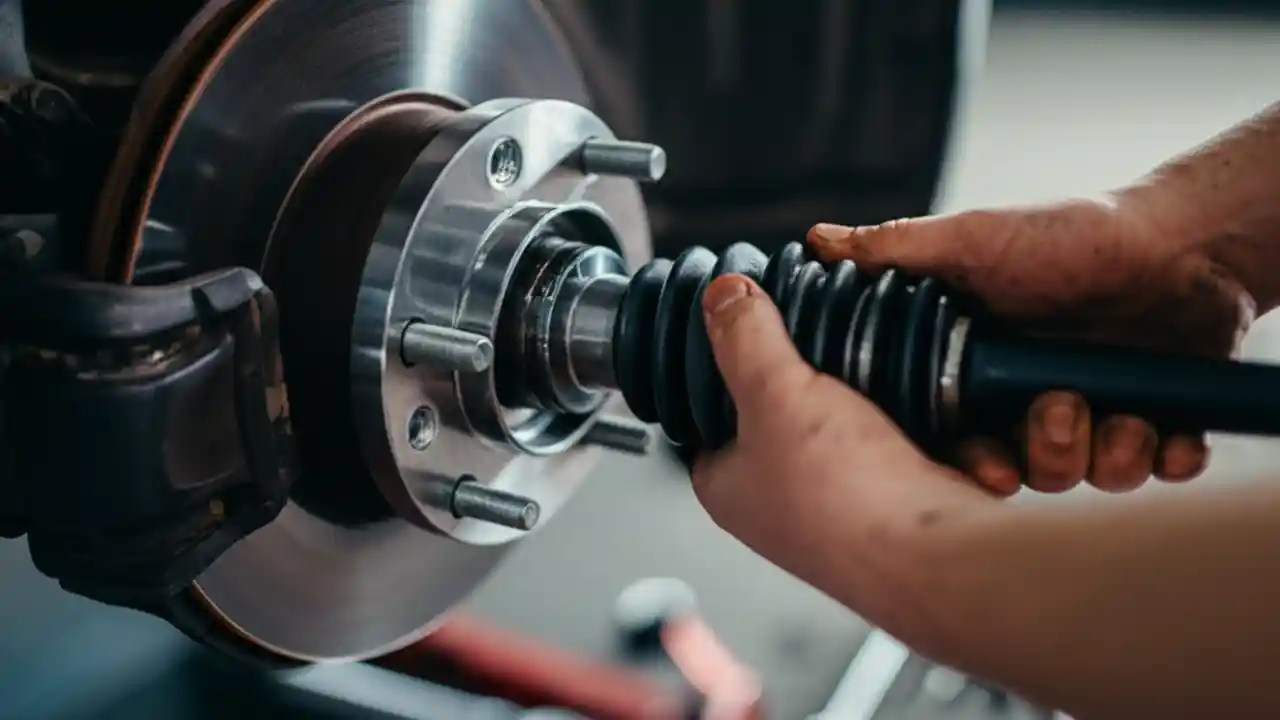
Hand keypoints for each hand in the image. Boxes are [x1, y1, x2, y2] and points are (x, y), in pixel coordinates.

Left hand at [691, 274, 998, 648]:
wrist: (939, 555)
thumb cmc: (843, 501)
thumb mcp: (774, 392)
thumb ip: (745, 338)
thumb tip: (721, 297)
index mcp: (729, 486)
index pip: (707, 417)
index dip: (721, 373)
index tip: (743, 332)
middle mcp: (780, 504)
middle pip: (784, 414)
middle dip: (814, 377)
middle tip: (826, 345)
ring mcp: (841, 507)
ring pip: (852, 426)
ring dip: (872, 397)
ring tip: (879, 375)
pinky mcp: (898, 504)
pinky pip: (904, 444)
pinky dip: (917, 424)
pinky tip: (923, 411)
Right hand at [808, 195, 1256, 493]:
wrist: (1178, 236)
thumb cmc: (1069, 235)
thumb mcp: (971, 238)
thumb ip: (896, 252)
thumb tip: (818, 241)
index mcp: (979, 368)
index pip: (952, 436)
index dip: (965, 460)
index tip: (986, 463)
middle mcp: (1028, 397)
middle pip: (1020, 468)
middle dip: (1043, 455)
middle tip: (1060, 414)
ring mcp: (1094, 410)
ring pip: (1084, 475)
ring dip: (1105, 456)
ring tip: (1123, 415)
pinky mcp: (1155, 419)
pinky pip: (1155, 467)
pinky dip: (1166, 459)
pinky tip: (1173, 439)